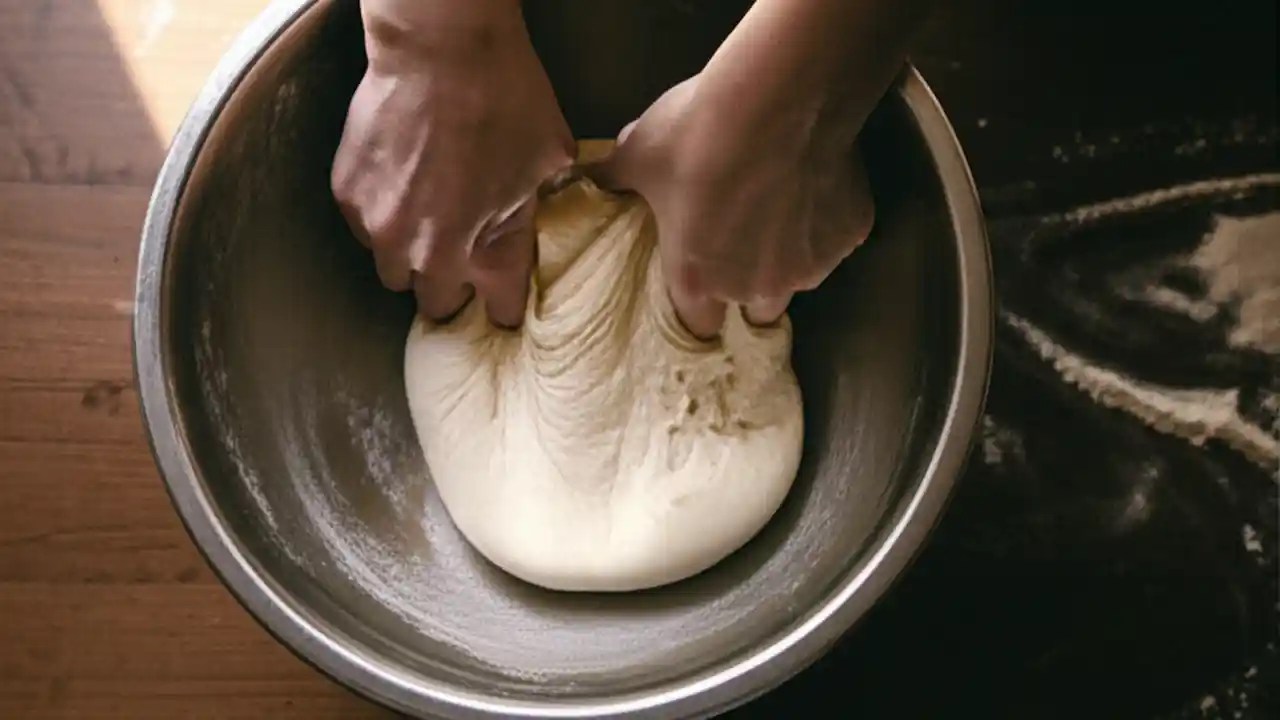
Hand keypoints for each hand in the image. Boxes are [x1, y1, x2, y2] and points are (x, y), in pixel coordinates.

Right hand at [332, 0, 573, 326]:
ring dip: (410, 251)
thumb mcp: (544, 163)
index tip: (505, 300)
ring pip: (391, 265)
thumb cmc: (505, 99)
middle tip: (463, 251)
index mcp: (472, 251)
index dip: (504, 305)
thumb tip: (524, 229)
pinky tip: (402, 181)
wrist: (441, 46)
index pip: (494, 311)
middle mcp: (417, 249)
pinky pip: (365, 225)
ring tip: (428, 214)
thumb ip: (531, 212)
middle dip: (449, 281)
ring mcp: (375, 223)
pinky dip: (382, 214)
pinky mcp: (347, 192)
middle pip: (431, 299)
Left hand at [588, 74, 873, 337]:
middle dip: (749, 286)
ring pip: (800, 276)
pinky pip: (835, 236)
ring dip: (789, 253)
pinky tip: (813, 181)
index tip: (700, 286)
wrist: (776, 96)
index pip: (698, 324)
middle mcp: (757, 286)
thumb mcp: (638, 153)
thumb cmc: (697, 133)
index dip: (698, 305)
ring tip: (782, 205)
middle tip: (744, 240)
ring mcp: (811, 264)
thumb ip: (617, 177)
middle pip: (756, 310)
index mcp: (698, 280)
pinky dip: (825, 218)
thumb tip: (596, 176)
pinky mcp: (849, 234)